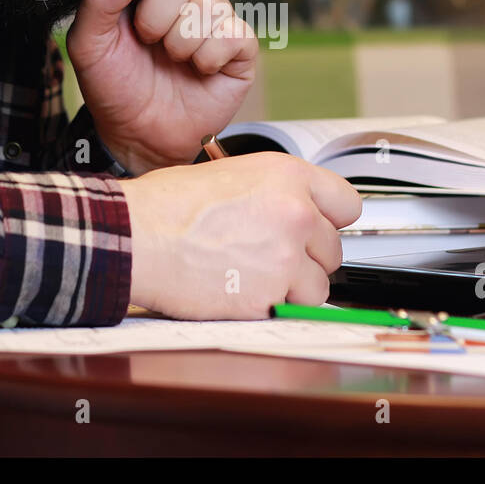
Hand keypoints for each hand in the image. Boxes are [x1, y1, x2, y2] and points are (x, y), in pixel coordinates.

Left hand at [67, 0, 257, 172]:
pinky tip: (198, 72)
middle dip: (157, 16)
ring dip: (180, 43)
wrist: (138, 136)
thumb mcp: (90, 44)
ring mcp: (216, 21)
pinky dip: (208, 57)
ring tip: (171, 61)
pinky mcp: (240, 49)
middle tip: (147, 41)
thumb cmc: (114, 86)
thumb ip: (99, 0)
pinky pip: (233, 34)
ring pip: (209, 5)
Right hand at [119, 153, 361, 317]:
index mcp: (287, 176)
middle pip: (333, 250)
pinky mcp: (268, 296)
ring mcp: (285, 258)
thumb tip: (292, 211)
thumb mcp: (230, 173)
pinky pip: (289, 311)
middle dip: (306, 258)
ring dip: (292, 289)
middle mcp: (295, 213)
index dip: (328, 220)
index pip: (347, 204)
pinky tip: (238, 290)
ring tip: (253, 277)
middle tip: (270, 257)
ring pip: (317, 287)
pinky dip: (269, 308)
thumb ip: (273, 192)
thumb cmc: (167, 206)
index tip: (318, 230)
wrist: (137, 237)